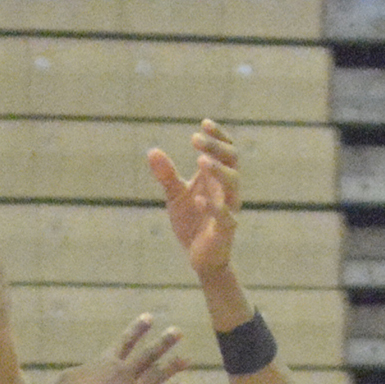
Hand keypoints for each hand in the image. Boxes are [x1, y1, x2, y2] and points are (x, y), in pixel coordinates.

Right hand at [32, 316, 188, 383]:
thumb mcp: (72, 377)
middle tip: (178, 332)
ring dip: (173, 365)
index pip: (126, 340)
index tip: (150, 317)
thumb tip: (92, 370)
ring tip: (187, 358)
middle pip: (148, 354)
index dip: (138, 328)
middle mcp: (122, 372)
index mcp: (105, 362)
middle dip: (164, 342)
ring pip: (157, 374)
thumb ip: (88, 371)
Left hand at [146, 120, 240, 275]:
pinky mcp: (225, 230)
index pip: (226, 150)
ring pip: (232, 184)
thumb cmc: (192, 221)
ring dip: (218, 171)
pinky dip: (213, 207)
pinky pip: (225, 217)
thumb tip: (152, 151)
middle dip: (215, 148)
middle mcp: (227, 190)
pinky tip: (198, 199)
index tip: (204, 123)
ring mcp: (228, 208)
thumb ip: (166, 175)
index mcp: (217, 178)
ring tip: (200, 160)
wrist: (200, 258)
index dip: (218, 136)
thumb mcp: (175, 195)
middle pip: (231, 161)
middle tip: (195, 138)